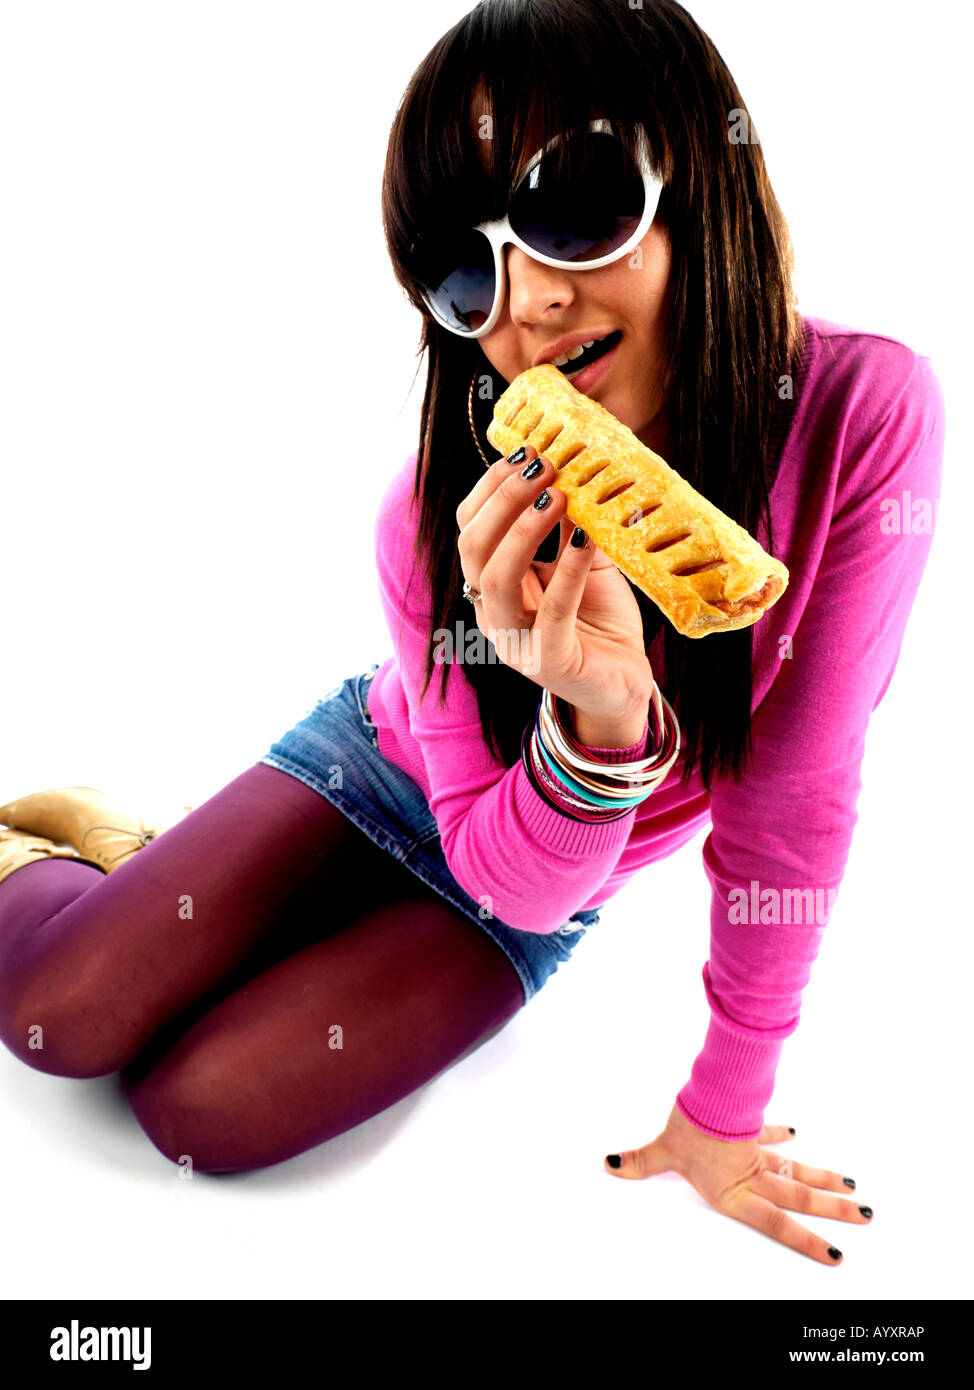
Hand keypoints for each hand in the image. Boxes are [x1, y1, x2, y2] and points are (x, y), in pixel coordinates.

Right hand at [455, 444, 653, 720]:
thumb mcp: (581, 560)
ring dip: (523, 531)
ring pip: (496, 579)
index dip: (491, 487)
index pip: (469, 528)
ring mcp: (515, 641)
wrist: (624, 683)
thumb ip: (570, 524)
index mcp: (492, 584)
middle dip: (503, 500)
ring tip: (556, 496)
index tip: (526, 452)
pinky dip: (566, 572)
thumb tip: (572, 468)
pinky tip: (582, 540)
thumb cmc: (598, 620)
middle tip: (542, 467)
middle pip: (472, 547)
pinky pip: (550, 614)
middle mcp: (493, 612)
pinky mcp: (549, 663)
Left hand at [603, 1103, 872, 1264]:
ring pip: (798, 1169)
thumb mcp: (663, 1150)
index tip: (837, 1254)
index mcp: (735, 1190)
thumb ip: (638, 1161)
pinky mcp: (751, 1128)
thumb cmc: (690, 1126)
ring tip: (854, 1190)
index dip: (806, 1240)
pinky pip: (771, 1136)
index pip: (776, 1222)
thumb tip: (609, 1164)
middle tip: (865, 1216)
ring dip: (825, 1180)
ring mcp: (756, 1151)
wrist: (710, 1092)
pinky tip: (797, 1133)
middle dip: (833, 1209)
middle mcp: (752, 1175)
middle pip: (800, 1196)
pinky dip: (782, 1135)